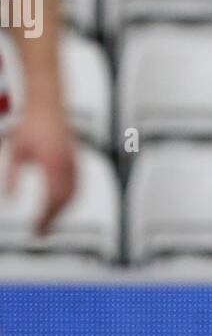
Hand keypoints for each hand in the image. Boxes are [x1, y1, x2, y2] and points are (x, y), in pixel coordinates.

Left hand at [3, 102, 76, 233]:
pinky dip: (71, 200)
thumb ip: (12, 177)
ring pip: (74, 195)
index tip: (36, 230)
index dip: (44, 218)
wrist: (47, 104)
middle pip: (65, 201)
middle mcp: (67, 164)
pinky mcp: (77, 161)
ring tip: (50, 222)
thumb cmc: (31, 125)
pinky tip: (62, 205)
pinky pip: (78, 186)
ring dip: (64, 211)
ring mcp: (75, 162)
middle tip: (41, 232)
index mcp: (53, 163)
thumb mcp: (16, 152)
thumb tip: (9, 199)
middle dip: (54, 219)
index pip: (51, 199)